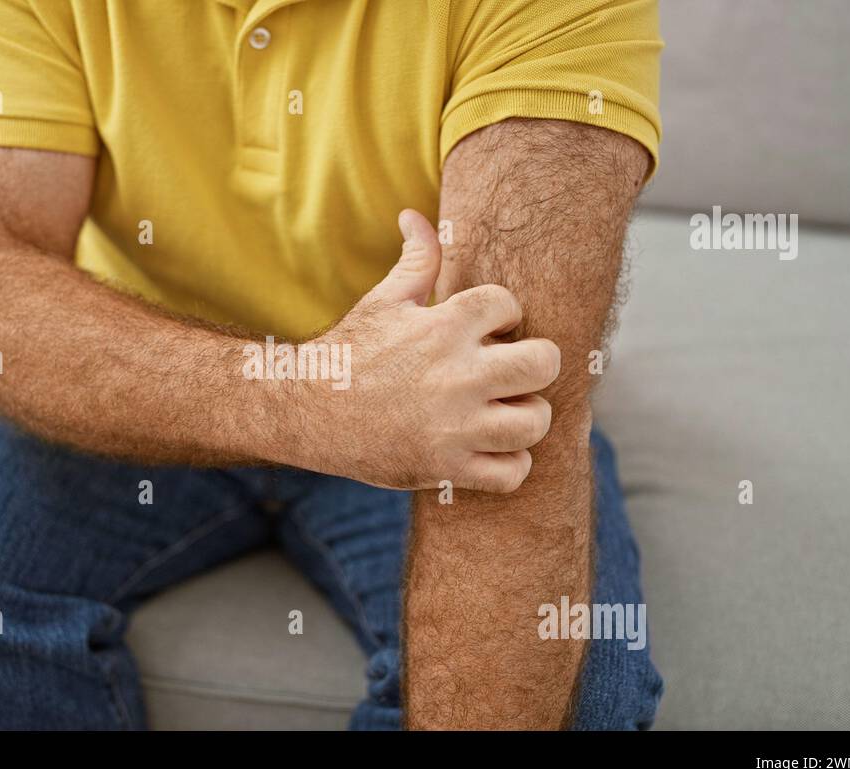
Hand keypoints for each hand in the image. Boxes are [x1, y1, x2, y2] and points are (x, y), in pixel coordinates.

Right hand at [285, 209, 560, 491]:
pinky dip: (509, 464)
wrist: (305, 412)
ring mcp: (455, 425)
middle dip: (535, 365)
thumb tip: (415, 215)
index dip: (504, 317)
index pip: (510, 305)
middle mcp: (457, 374)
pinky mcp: (447, 467)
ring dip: (527, 417)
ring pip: (536, 421)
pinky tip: (489, 450)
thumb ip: (416, 260)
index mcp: (443, 326)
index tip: (487, 333)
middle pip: (545, 362)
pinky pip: (513, 472)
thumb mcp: (383, 302)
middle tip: (512, 373)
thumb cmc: (349, 353)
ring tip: (503, 413)